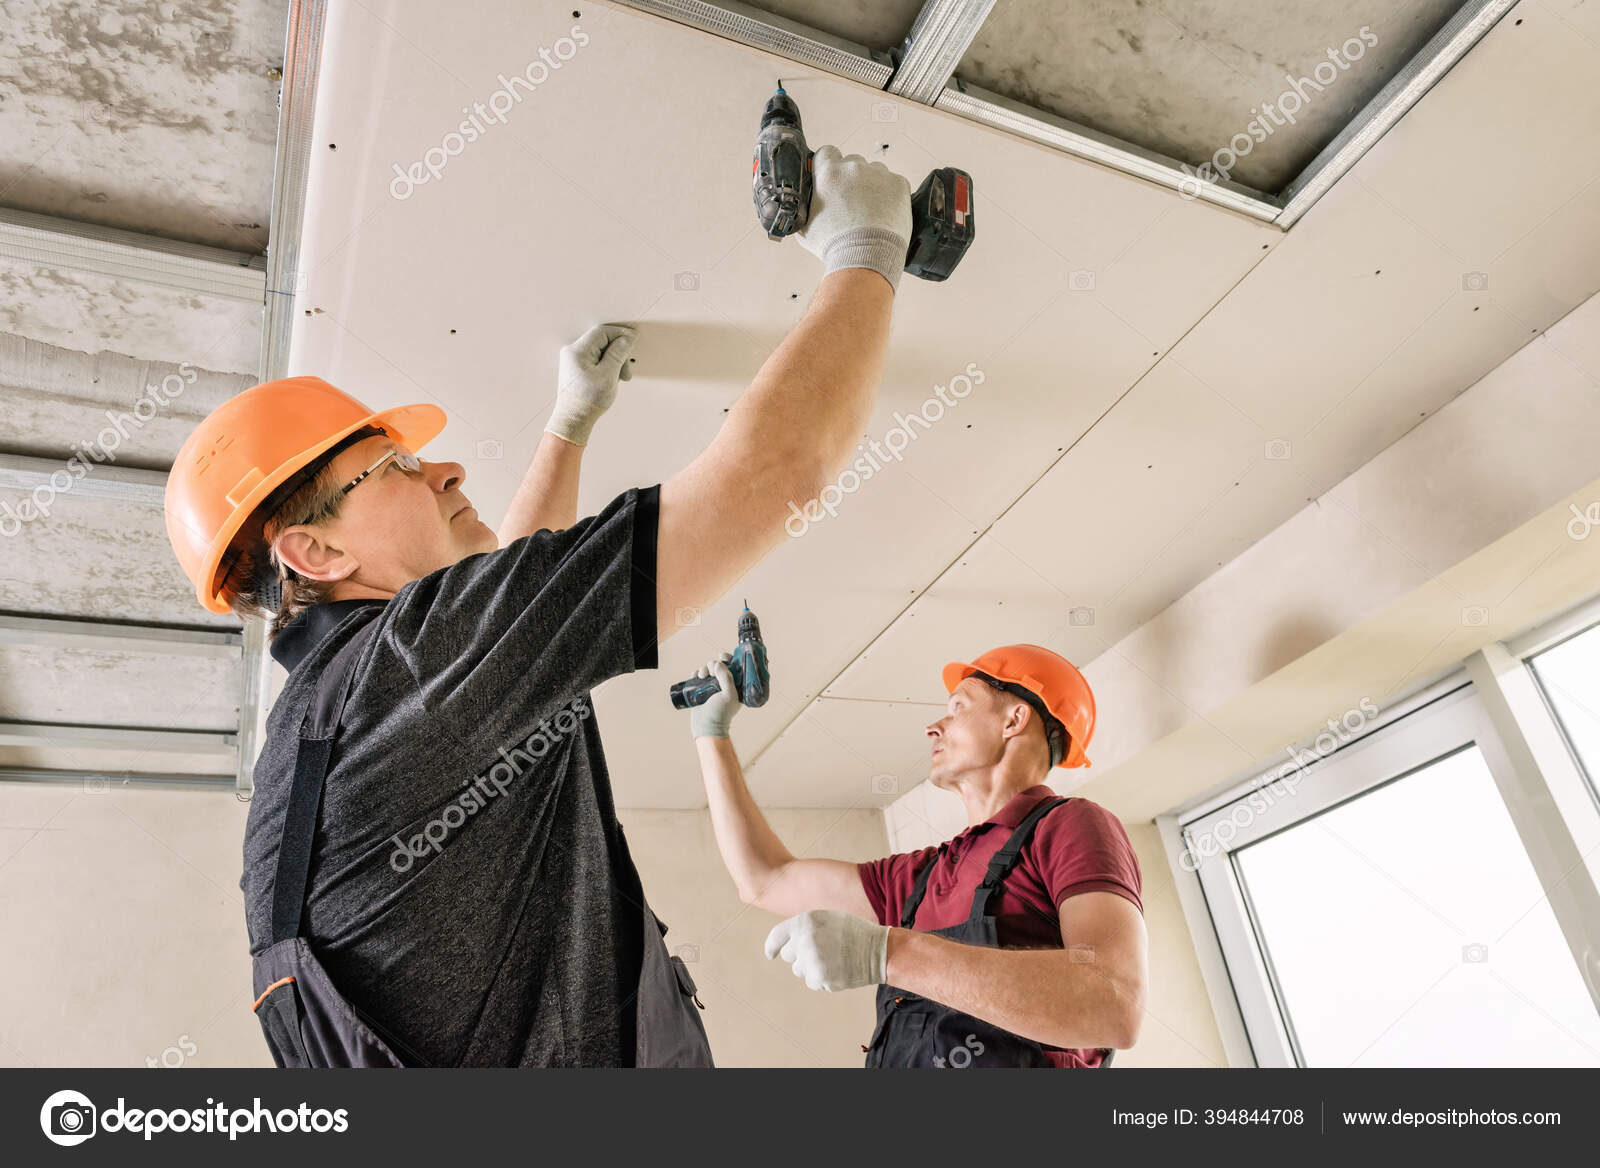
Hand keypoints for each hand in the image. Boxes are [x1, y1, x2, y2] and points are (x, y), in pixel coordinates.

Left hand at [545, 323, 635, 445]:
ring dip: (614, 362)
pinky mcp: (577, 368)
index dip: (621, 334)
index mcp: (578, 351)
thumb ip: (618, 353)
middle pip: (602, 341)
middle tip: (626, 371)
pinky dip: (607, 366)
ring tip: (620, 378)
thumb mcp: (608, 375)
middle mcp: (573, 352)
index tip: (634, 339)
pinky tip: (611, 379)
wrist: (573, 420)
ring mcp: (574, 360)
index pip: (602, 332)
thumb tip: (627, 338)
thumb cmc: (588, 401)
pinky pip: (596, 359)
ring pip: (600, 351)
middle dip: (618, 353)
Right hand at [689, 654, 738, 738]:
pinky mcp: (701, 691)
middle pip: (718, 666)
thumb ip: (726, 678)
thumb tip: (717, 663)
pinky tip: (694, 677)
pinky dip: (695, 674)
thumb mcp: (728, 695)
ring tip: (701, 676)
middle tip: (710, 672)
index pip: (734, 667)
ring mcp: (712, 687)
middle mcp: (724, 685)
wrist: (706, 727)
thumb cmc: (721, 713)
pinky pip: (697, 677)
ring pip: (707, 670)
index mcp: (736, 685)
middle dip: (712, 664)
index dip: (728, 658)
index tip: (721, 656)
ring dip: (703, 669)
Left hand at [764, 909, 888, 991]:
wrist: (878, 950)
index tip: (771, 954)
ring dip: (812, 968)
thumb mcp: (827, 919)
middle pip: (789, 955)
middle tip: (823, 951)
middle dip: (801, 955)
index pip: (777, 935)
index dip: (772, 946)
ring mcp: (810, 959)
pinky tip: (837, 970)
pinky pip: (811, 982)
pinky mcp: (819, 977)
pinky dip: (822, 979)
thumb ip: (805, 928)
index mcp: (805, 920)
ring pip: (799, 970)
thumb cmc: (853, 933)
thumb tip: (785, 945)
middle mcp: (804, 939)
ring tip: (833, 959)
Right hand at [797, 145, 912, 292]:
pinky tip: (884, 213)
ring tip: (870, 211)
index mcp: (829, 173)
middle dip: (851, 178)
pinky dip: (890, 195)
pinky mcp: (899, 184)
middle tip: (852, 201)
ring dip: (872, 185)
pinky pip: (894, 183)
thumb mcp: (805, 226)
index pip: (827, 152)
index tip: (832, 177)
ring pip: (875, 172)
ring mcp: (879, 175)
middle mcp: (854, 168)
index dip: (829, 165)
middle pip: (852, 162)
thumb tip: (804, 200)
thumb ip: (805, 205)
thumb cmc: (835, 246)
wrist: (866, 259)